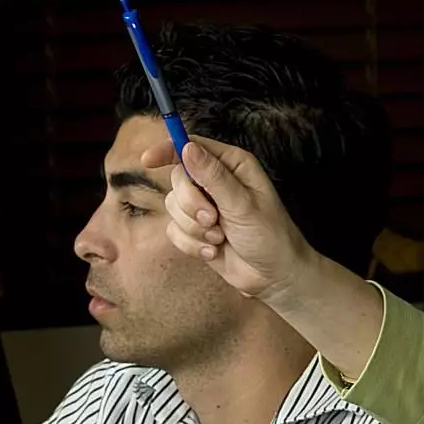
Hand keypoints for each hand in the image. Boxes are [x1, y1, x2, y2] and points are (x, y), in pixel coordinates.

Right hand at [148, 136, 318, 306]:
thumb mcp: (244, 205)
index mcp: (233, 166)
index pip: (191, 147)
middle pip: (178, 179)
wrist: (275, 276)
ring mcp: (204, 206)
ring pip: (173, 206)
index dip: (168, 150)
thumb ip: (214, 177)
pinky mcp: (196, 230)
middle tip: (213, 219)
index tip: (148, 161)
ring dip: (194, 228)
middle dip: (191, 204)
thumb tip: (187, 148)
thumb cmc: (271, 237)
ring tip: (220, 238)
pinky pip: (174, 231)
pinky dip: (192, 244)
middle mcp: (216, 181)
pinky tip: (215, 251)